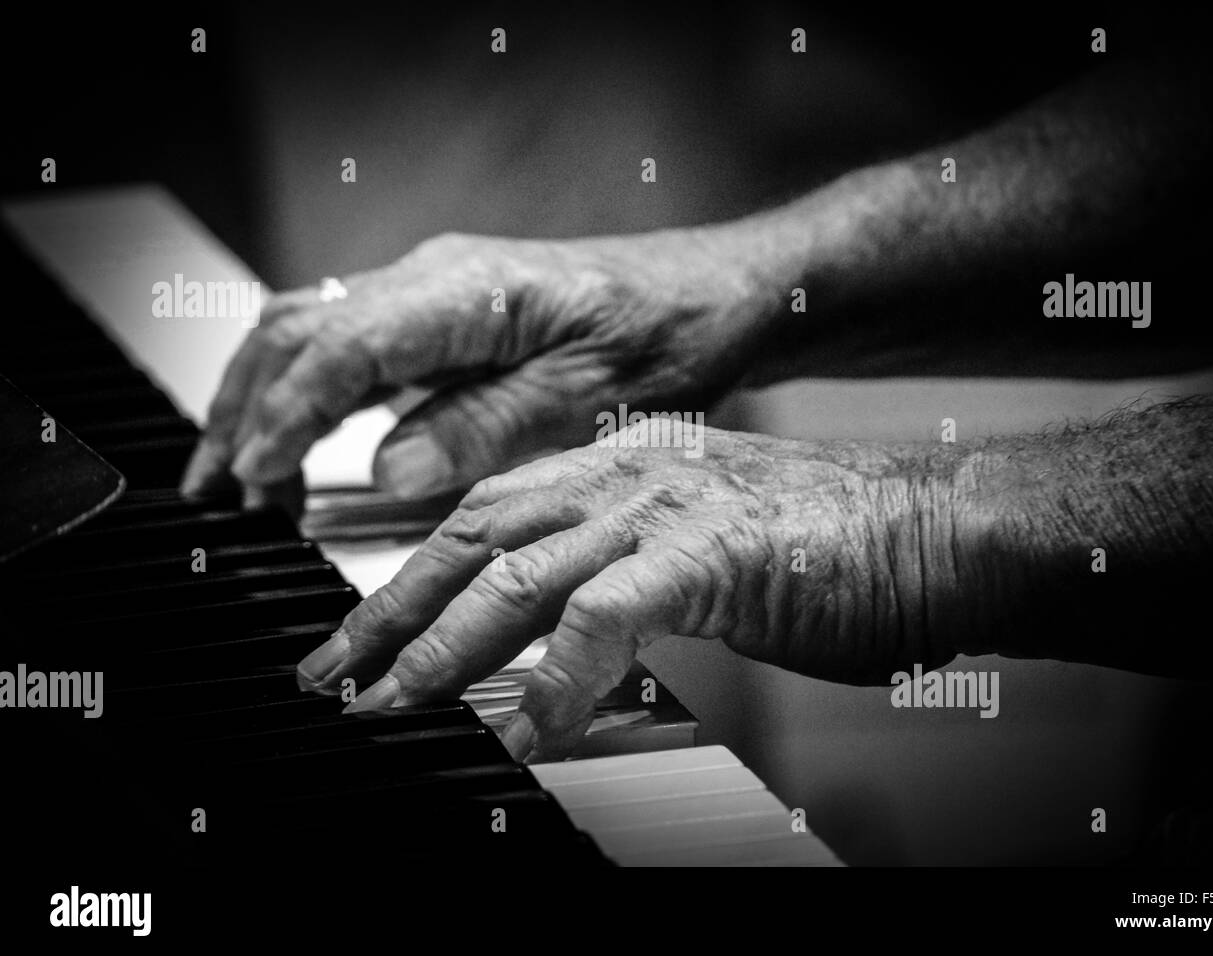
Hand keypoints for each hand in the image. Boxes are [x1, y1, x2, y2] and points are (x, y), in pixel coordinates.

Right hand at [180, 228, 782, 504]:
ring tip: (235, 480)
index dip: (287, 419)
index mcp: (466, 292)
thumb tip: (388, 472)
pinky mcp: (445, 313)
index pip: (339, 351)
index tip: (253, 484)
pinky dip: (304, 392)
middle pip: (297, 329)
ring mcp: (435, 290)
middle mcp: (435, 278)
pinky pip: (346, 341)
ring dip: (261, 399)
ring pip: (308, 329)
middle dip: (243, 410)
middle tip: (214, 496)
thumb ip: (486, 430)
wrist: (716, 296)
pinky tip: (297, 443)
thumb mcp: (591, 398)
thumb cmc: (672, 338)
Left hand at [298, 424, 968, 761]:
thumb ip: (628, 580)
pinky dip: (552, 681)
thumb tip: (567, 645)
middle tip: (333, 673)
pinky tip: (527, 734)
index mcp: (620, 464)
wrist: (935, 529)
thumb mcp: (701, 552)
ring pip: (515, 574)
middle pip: (473, 536)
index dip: (413, 574)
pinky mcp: (705, 553)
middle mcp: (626, 471)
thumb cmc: (830, 550)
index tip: (366, 632)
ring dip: (442, 648)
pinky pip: (600, 618)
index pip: (487, 514)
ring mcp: (663, 505)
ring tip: (395, 706)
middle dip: (390, 610)